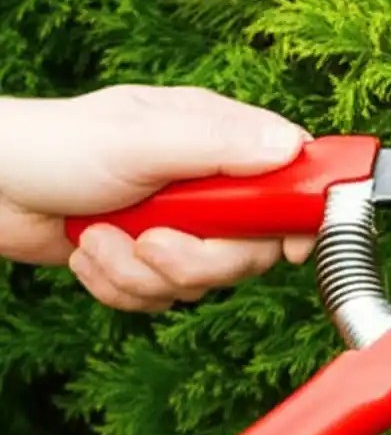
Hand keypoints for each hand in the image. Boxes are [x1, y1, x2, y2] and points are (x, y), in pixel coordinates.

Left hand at [0, 84, 314, 310]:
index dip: (296, 213)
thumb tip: (291, 148)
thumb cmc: (51, 148)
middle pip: (251, 246)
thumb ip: (218, 146)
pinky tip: (90, 253)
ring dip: (145, 274)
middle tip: (153, 244)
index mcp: (217, 136)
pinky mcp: (149, 256)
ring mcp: (180, 221)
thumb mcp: (139, 141)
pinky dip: (121, 286)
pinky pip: (163, 297)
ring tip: (102, 241)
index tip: (288, 245)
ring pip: (205, 280)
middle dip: (197, 260)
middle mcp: (207, 180)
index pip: (289, 173)